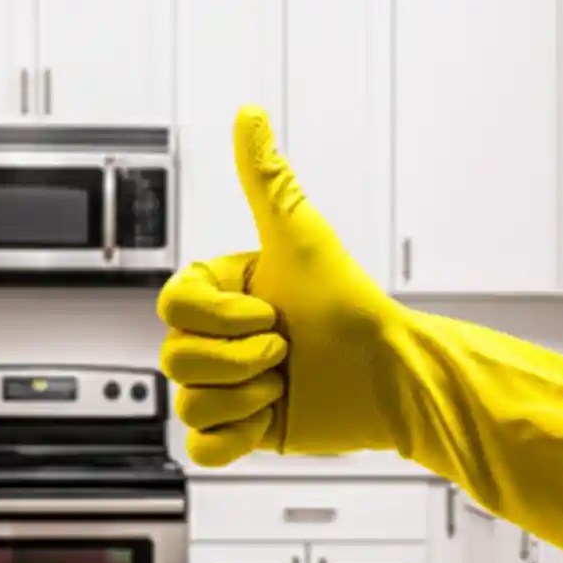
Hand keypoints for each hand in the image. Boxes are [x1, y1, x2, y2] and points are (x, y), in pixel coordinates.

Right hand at [158, 105, 399, 466]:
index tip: (269, 311)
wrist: (391, 378)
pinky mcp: (237, 431)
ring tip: (286, 383)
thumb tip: (249, 115)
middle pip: (175, 358)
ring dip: (247, 397)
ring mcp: (224, 386)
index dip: (219, 318)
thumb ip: (267, 179)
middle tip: (286, 350)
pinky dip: (236, 437)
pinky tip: (270, 417)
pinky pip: (200, 447)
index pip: (171, 307)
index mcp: (218, 293)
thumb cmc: (350, 307)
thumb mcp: (301, 238)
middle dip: (240, 360)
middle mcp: (215, 338)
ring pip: (188, 403)